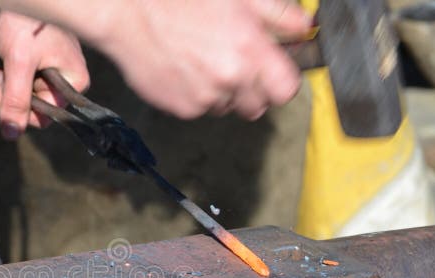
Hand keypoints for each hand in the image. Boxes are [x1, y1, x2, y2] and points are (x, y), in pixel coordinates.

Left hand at [0, 11, 89, 139]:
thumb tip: (11, 134)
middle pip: (33, 109)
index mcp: (73, 83)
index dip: (21, 110)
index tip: (4, 92)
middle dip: (9, 98)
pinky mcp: (39, 68)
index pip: (46, 115)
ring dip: (3, 90)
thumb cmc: (28, 23)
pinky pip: (20, 87)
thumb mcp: (19, 63)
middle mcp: (66, 82)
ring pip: (23, 99)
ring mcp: (52, 75)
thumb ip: (15, 100)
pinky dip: (5, 82)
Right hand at [88, 0, 311, 119]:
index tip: (273, 75)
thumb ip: (278, 15)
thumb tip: (304, 28)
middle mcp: (230, 79)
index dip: (281, 83)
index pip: (286, 90)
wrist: (129, 14)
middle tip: (233, 66)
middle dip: (251, 90)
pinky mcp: (182, 108)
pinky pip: (199, 110)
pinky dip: (195, 96)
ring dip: (221, 93)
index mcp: (250, 49)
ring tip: (202, 62)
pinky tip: (184, 70)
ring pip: (226, 108)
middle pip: (257, 106)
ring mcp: (205, 98)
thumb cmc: (179, 0)